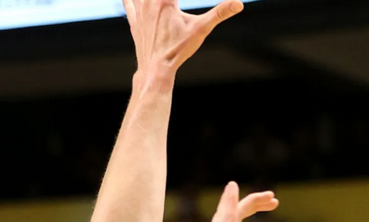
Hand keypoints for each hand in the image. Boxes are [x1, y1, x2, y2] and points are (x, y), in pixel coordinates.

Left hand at [123, 0, 242, 76]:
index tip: (180, 6)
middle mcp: (149, 1)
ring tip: (164, 3)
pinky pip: (129, 2)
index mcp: (165, 0)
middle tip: (173, 2)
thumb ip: (219, 13)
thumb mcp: (201, 29)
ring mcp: (139, 10)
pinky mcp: (134, 21)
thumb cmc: (179, 49)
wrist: (156, 68)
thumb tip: (239, 4)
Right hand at [190, 183, 277, 221]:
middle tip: (273, 200)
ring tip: (272, 197)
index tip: (261, 206)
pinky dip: (230, 200)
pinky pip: (226, 215)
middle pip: (230, 213)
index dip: (241, 211)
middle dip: (252, 204)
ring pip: (232, 211)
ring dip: (253, 201)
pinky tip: (235, 188)